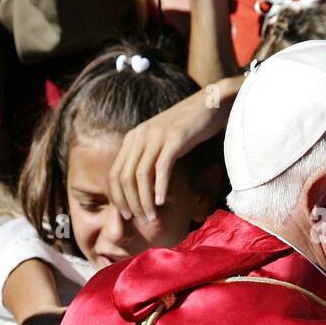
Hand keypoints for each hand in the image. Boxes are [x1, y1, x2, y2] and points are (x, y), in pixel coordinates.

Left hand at [108, 75, 240, 220]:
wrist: (211, 103)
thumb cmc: (189, 128)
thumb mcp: (163, 142)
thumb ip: (150, 158)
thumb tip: (144, 187)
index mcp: (133, 138)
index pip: (114, 174)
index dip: (118, 198)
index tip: (126, 215)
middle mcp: (139, 135)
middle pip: (124, 177)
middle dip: (130, 203)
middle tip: (140, 221)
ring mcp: (156, 135)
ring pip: (141, 175)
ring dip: (144, 200)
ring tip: (152, 217)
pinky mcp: (174, 137)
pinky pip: (161, 167)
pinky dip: (160, 187)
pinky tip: (162, 202)